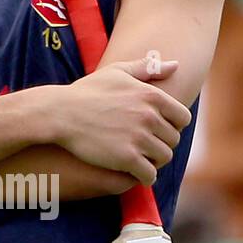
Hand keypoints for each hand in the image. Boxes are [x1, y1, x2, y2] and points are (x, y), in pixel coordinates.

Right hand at [56, 56, 191, 186]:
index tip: (158, 130)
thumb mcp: (118, 72)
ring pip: (163, 157)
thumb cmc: (87, 91)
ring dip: (154, 161)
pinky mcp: (126, 158)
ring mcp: (139, 138)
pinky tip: (136, 174)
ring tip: (142, 160)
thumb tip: (176, 65)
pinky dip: (145, 177)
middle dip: (162, 144)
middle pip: (173, 139)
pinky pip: (149, 174)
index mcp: (152, 96)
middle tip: (147, 147)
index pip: (182, 118)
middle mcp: (149, 116)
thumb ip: (149, 68)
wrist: (60, 113)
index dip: (173, 126)